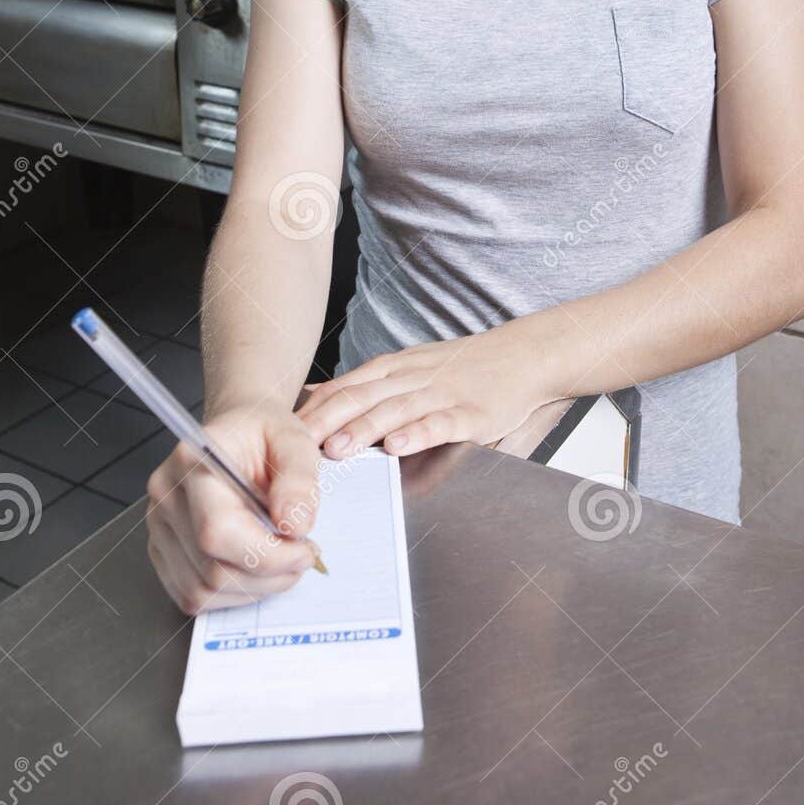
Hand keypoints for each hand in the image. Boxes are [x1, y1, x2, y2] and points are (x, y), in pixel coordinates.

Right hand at [145, 406, 321, 615]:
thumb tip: (294, 526)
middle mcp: (166, 496)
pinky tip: (254, 566)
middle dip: (269, 575)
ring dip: (254, 588)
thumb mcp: (295, 441)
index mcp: (194, 461)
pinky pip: (193, 595)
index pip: (217, 531)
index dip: (266, 555)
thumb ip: (299, 479)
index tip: (304, 550)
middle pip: (212, 569)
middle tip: (302, 554)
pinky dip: (233, 593)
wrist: (238, 431)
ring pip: (203, 590)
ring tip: (282, 557)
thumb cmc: (263, 435)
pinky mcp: (161, 551)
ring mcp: (158, 527)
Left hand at [294, 319, 566, 459]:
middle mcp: (412, 377)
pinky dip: (418, 433)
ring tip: (334, 450)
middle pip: (360, 397)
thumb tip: (316, 400)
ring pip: (394, 409)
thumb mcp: (408, 368)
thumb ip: (367, 386)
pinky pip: (441, 422)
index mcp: (394, 369)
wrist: (524, 355)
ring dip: (362, 429)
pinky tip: (398, 446)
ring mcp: (442, 393)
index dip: (312, 409)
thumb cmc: (463, 367)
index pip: (343, 387)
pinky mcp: (472, 412)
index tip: (280, 431)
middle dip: (324, 422)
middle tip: (293, 446)